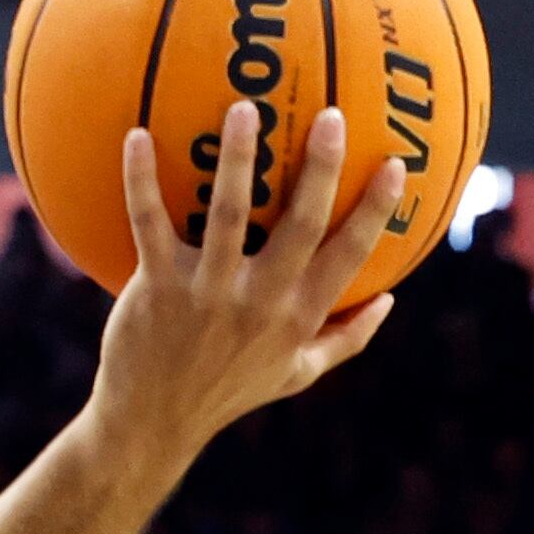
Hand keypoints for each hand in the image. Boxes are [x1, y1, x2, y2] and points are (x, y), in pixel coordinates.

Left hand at [87, 103, 404, 473]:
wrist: (151, 424)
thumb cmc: (226, 392)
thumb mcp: (295, 375)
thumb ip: (345, 339)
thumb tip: (391, 299)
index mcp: (299, 315)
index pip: (351, 254)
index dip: (377, 209)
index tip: (397, 163)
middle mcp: (260, 300)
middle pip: (302, 224)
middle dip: (322, 169)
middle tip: (332, 115)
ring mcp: (206, 292)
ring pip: (227, 214)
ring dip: (236, 159)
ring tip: (242, 109)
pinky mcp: (155, 288)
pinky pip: (148, 224)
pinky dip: (140, 180)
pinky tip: (136, 136)